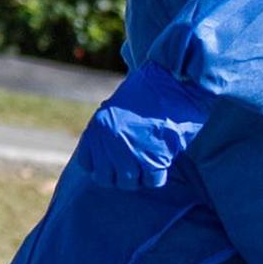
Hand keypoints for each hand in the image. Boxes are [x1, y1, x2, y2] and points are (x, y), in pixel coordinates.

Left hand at [79, 65, 213, 191]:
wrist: (175, 80)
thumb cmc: (148, 90)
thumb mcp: (116, 107)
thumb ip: (108, 132)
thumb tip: (107, 154)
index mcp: (96, 129)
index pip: (87, 163)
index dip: (101, 166)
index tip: (113, 163)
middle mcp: (109, 143)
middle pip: (106, 179)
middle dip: (119, 176)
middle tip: (133, 167)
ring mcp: (131, 152)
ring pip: (129, 183)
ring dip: (139, 177)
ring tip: (148, 164)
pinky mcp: (154, 158)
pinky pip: (152, 181)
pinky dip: (157, 176)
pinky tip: (162, 161)